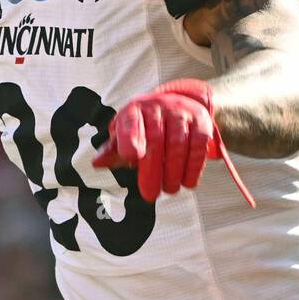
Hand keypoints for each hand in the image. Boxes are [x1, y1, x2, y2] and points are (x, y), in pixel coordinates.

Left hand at [91, 79, 254, 207]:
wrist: (180, 104)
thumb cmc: (146, 125)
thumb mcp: (127, 133)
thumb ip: (114, 150)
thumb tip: (97, 163)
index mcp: (135, 110)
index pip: (131, 123)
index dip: (131, 138)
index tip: (131, 157)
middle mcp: (158, 106)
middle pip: (155, 139)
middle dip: (152, 170)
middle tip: (150, 195)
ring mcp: (181, 112)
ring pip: (178, 144)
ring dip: (173, 172)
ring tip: (169, 189)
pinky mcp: (201, 120)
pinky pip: (198, 146)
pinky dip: (193, 167)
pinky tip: (187, 183)